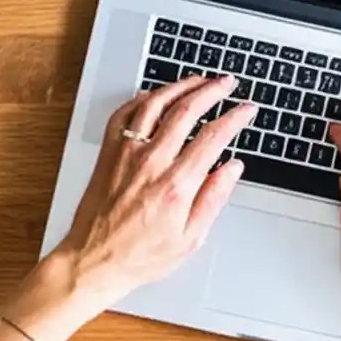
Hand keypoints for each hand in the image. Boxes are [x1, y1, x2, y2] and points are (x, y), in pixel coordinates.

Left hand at [64, 75, 252, 292]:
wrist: (94, 260)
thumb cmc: (139, 255)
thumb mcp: (190, 239)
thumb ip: (214, 199)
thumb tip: (232, 169)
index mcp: (176, 185)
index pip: (213, 137)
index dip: (235, 117)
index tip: (246, 110)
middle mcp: (151, 163)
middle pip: (186, 110)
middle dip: (212, 90)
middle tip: (226, 83)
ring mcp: (126, 153)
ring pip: (155, 104)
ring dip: (180, 86)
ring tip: (198, 80)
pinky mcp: (108, 152)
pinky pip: (124, 113)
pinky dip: (142, 98)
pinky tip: (155, 95)